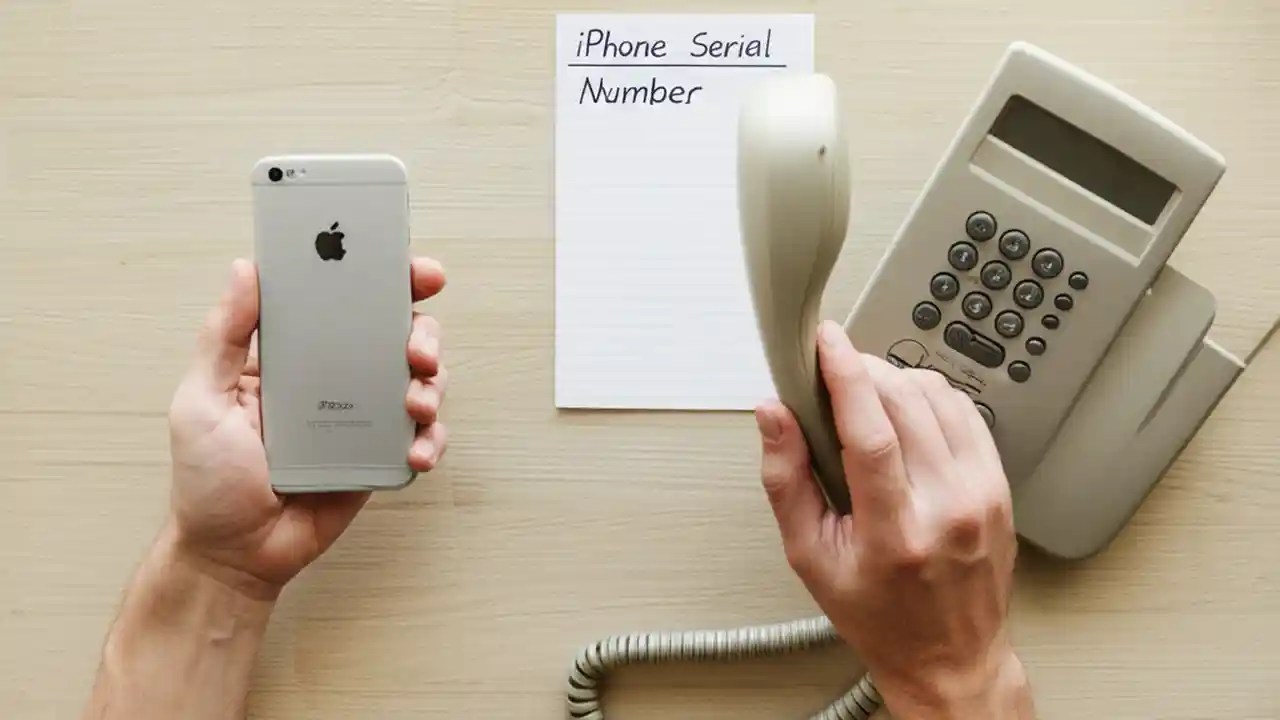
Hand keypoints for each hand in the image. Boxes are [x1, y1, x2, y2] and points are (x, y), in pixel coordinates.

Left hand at [165, 257, 447, 597]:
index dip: (384, 281)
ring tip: (418, 404)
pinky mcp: (378, 458)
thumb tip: (246, 270)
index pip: (342, 303)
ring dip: (433, 385)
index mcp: (294, 356)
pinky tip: (416, 452)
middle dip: (423, 333)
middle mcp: (334, 379)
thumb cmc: (208, 481)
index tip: (414, 271)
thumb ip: (224, 336)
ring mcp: (360, 419)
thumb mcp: (201, 400)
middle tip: (419, 349)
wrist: (233, 555)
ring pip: (421, 383)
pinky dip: (431, 440)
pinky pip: (422, 438)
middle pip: (396, 336)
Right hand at [754, 321, 1032, 718]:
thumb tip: (774, 413)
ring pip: (939, 396)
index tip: (825, 341)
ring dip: (896, 380)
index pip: (872, 432)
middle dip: (864, 370)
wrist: (951, 656)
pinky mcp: (999, 485)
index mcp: (895, 533)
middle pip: (906, 402)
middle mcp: (948, 508)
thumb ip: (786, 480)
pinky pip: (966, 411)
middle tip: (833, 373)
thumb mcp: (809, 558)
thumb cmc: (878, 615)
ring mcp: (982, 494)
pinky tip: (905, 411)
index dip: (846, 375)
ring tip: (866, 399)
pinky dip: (930, 396)